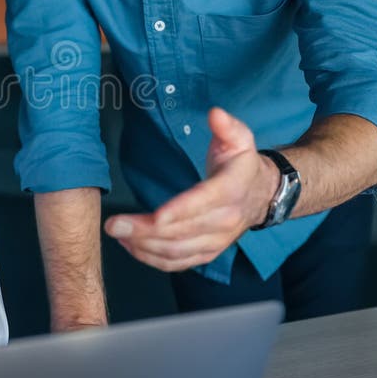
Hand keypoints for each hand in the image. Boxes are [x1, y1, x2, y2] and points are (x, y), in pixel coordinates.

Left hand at [103, 107, 279, 271]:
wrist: (262, 195)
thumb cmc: (242, 164)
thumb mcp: (240, 139)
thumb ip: (227, 126)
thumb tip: (215, 114)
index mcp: (230, 190)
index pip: (203, 203)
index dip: (179, 211)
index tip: (154, 216)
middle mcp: (224, 221)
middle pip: (182, 232)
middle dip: (145, 230)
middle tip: (114, 224)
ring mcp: (216, 241)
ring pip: (178, 251)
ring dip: (144, 247)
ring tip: (118, 233)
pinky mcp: (207, 252)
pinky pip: (179, 263)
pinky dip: (153, 259)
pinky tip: (131, 247)